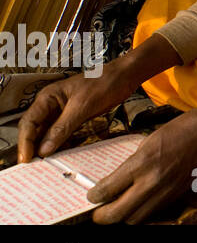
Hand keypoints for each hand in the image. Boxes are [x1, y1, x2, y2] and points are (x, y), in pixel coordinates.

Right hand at [17, 67, 134, 162]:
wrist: (125, 75)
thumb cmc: (105, 82)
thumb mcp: (83, 106)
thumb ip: (63, 127)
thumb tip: (44, 150)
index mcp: (48, 98)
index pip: (29, 123)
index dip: (25, 142)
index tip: (26, 160)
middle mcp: (51, 105)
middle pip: (35, 130)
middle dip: (32, 148)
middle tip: (32, 167)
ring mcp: (62, 112)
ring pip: (48, 134)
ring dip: (45, 148)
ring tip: (44, 166)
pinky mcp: (74, 117)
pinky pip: (62, 134)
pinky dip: (60, 144)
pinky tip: (60, 156)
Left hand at [87, 105, 196, 223]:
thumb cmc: (181, 129)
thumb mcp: (147, 142)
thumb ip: (130, 165)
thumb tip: (113, 183)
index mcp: (142, 163)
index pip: (106, 191)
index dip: (93, 197)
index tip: (91, 195)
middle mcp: (153, 181)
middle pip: (118, 215)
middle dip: (102, 216)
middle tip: (98, 211)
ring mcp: (166, 191)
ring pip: (135, 219)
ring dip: (123, 217)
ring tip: (117, 209)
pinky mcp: (177, 195)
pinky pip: (153, 212)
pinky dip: (141, 212)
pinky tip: (138, 203)